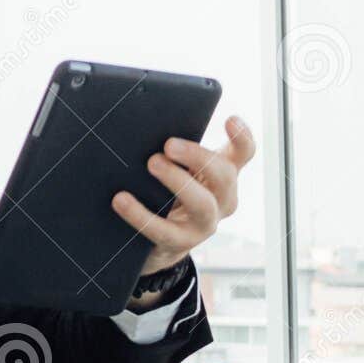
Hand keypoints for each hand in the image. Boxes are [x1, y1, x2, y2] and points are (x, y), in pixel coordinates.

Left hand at [111, 115, 255, 306]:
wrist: (153, 243)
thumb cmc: (164, 194)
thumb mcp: (175, 170)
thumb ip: (173, 153)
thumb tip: (147, 126)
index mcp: (222, 176)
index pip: (242, 154)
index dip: (242, 137)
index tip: (230, 119)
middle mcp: (222, 200)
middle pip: (223, 176)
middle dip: (198, 157)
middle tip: (169, 144)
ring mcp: (204, 224)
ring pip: (202, 204)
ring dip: (177, 181)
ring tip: (152, 163)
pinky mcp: (180, 243)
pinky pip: (163, 230)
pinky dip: (140, 214)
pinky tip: (120, 199)